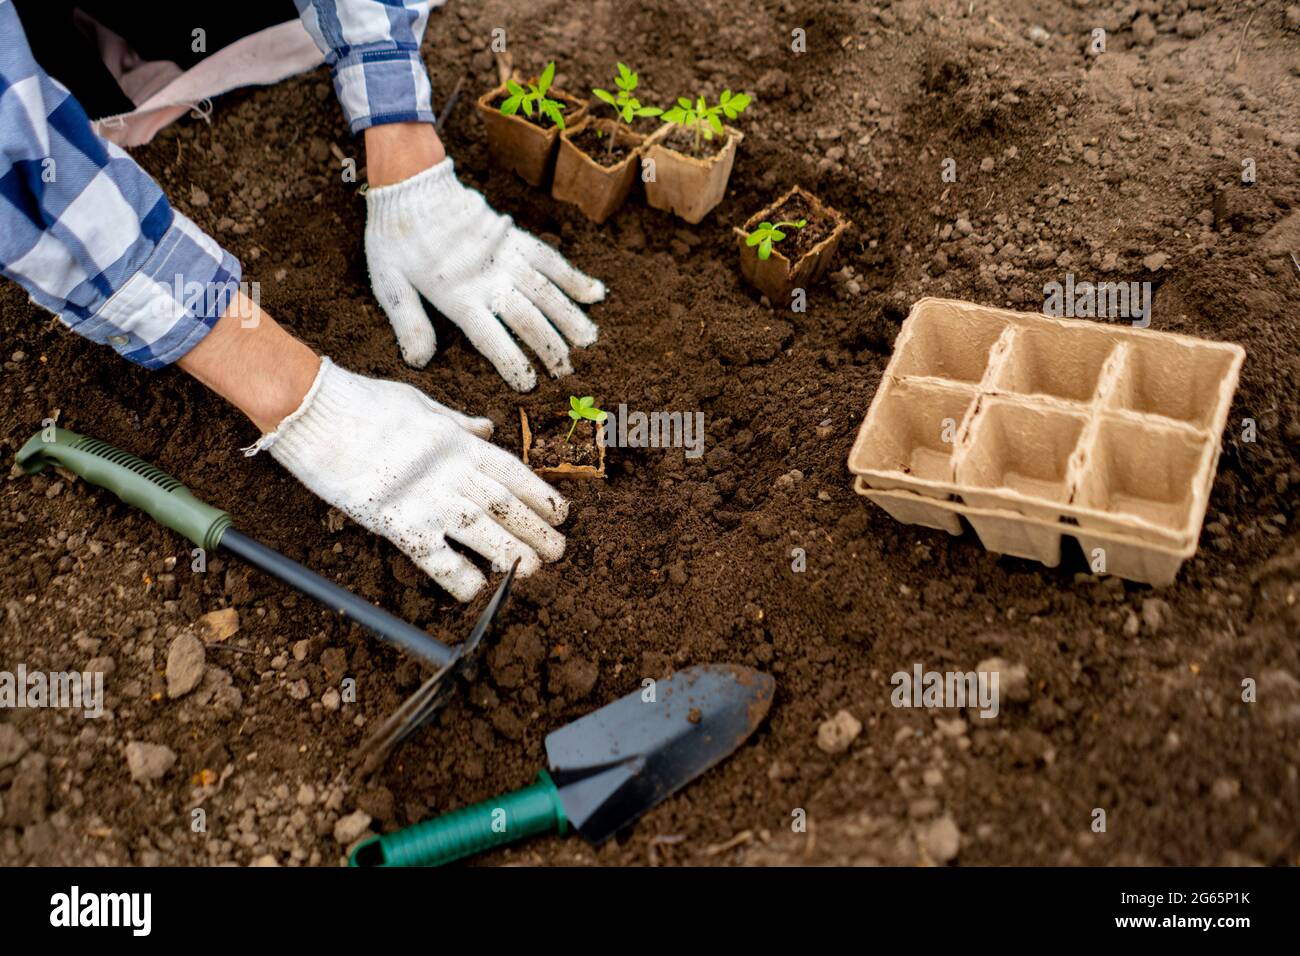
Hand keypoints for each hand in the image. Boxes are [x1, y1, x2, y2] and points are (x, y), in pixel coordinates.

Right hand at [257, 358, 567, 599]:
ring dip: (513, 554)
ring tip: (533, 570)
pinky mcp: (396, 522)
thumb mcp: (422, 404)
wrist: (316, 413)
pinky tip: (478, 589)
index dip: (541, 495)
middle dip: (537, 530)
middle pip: (506, 505)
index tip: (562, 514)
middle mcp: (452, 471)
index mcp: (459, 443)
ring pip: (484, 531)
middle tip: (559, 551)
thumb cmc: (364, 404)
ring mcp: (427, 498)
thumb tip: (486, 428)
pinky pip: (437, 557)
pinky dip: (460, 576)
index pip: (513, 472)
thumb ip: (458, 423)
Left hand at [364, 156, 603, 390]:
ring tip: (590, 340)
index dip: (512, 362)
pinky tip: (595, 293)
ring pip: (547, 291)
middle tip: (567, 372)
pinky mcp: (515, 238)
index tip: (529, 384)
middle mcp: (489, 279)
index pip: (492, 338)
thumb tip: (419, 361)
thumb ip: (408, 322)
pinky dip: (573, 277)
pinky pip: (550, 259)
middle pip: (528, 319)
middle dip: (550, 347)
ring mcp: (506, 257)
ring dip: (570, 317)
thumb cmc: (396, 236)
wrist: (412, 183)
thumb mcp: (388, 282)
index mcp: (458, 297)